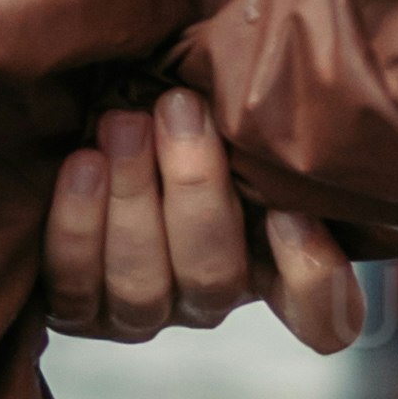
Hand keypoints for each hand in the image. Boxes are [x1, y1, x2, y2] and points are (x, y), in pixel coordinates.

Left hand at [44, 91, 368, 359]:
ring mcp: (141, 310)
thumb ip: (260, 114)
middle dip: (194, 190)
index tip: (291, 209)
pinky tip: (83, 164)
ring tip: (123, 124)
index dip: (313, 279)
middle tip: (179, 108)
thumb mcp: (226, 103)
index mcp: (269, 258)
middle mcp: (207, 294)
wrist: (89, 108)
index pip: (321, 315)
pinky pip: (76, 288)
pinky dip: (78, 226)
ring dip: (133, 201)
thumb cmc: (171, 102)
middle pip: (215, 281)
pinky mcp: (77, 310)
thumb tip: (283, 83)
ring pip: (143, 288)